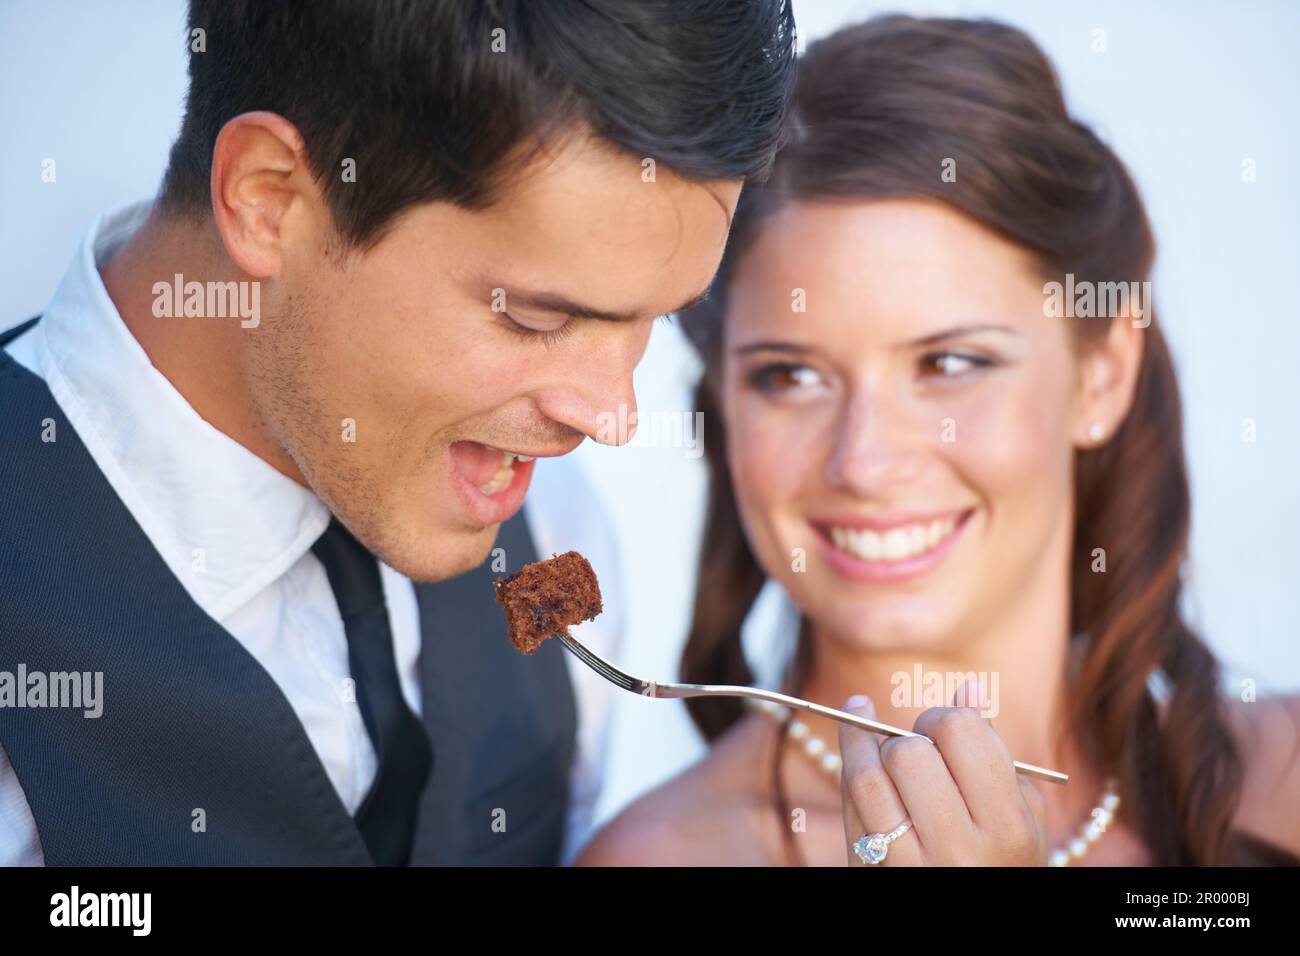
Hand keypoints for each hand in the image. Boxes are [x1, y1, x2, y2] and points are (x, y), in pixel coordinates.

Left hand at [838, 679, 1047, 865]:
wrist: (975, 927)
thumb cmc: (998, 860)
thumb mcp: (1017, 815)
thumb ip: (993, 752)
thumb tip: (968, 687)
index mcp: (1008, 826)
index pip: (961, 731)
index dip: (945, 716)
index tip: (943, 729)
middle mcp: (962, 849)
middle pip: (911, 751)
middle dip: (909, 738)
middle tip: (917, 748)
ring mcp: (914, 865)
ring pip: (872, 774)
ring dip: (872, 749)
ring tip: (882, 746)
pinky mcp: (876, 871)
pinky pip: (852, 801)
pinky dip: (851, 765)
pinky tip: (857, 749)